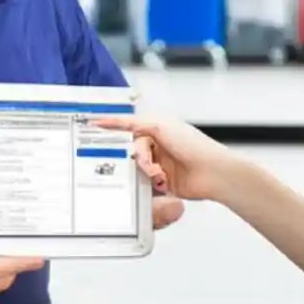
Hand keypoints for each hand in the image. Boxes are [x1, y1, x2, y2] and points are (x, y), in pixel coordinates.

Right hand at [95, 116, 242, 202]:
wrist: (213, 173)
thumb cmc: (194, 146)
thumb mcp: (161, 128)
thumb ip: (136, 124)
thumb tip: (116, 120)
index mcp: (157, 127)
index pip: (128, 125)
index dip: (110, 126)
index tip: (91, 125)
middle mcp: (157, 144)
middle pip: (131, 149)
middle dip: (136, 157)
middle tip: (144, 162)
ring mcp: (159, 163)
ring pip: (136, 167)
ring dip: (146, 171)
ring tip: (158, 175)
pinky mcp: (161, 181)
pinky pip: (144, 182)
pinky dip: (151, 182)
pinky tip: (162, 183)